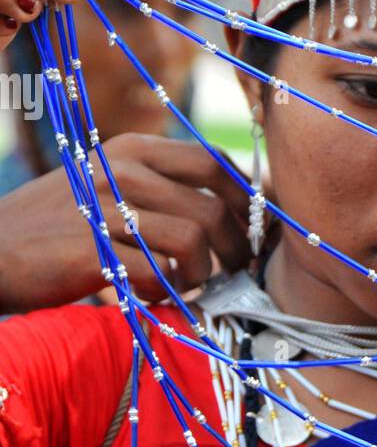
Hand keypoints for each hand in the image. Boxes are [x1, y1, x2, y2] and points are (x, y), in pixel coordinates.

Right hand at [0, 132, 251, 310]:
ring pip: (193, 241)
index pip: (214, 162)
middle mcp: (122, 172)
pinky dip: (168, 292)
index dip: (245, 201)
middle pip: (212, 206)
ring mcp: (106, 211)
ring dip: (203, 273)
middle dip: (237, 246)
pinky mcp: (93, 253)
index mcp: (131, 149)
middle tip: (234, 270)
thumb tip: (230, 209)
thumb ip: (159, 187)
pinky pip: (159, 274)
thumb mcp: (105, 184)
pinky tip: (155, 296)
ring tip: (188, 286)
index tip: (251, 231)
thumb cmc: (54, 225)